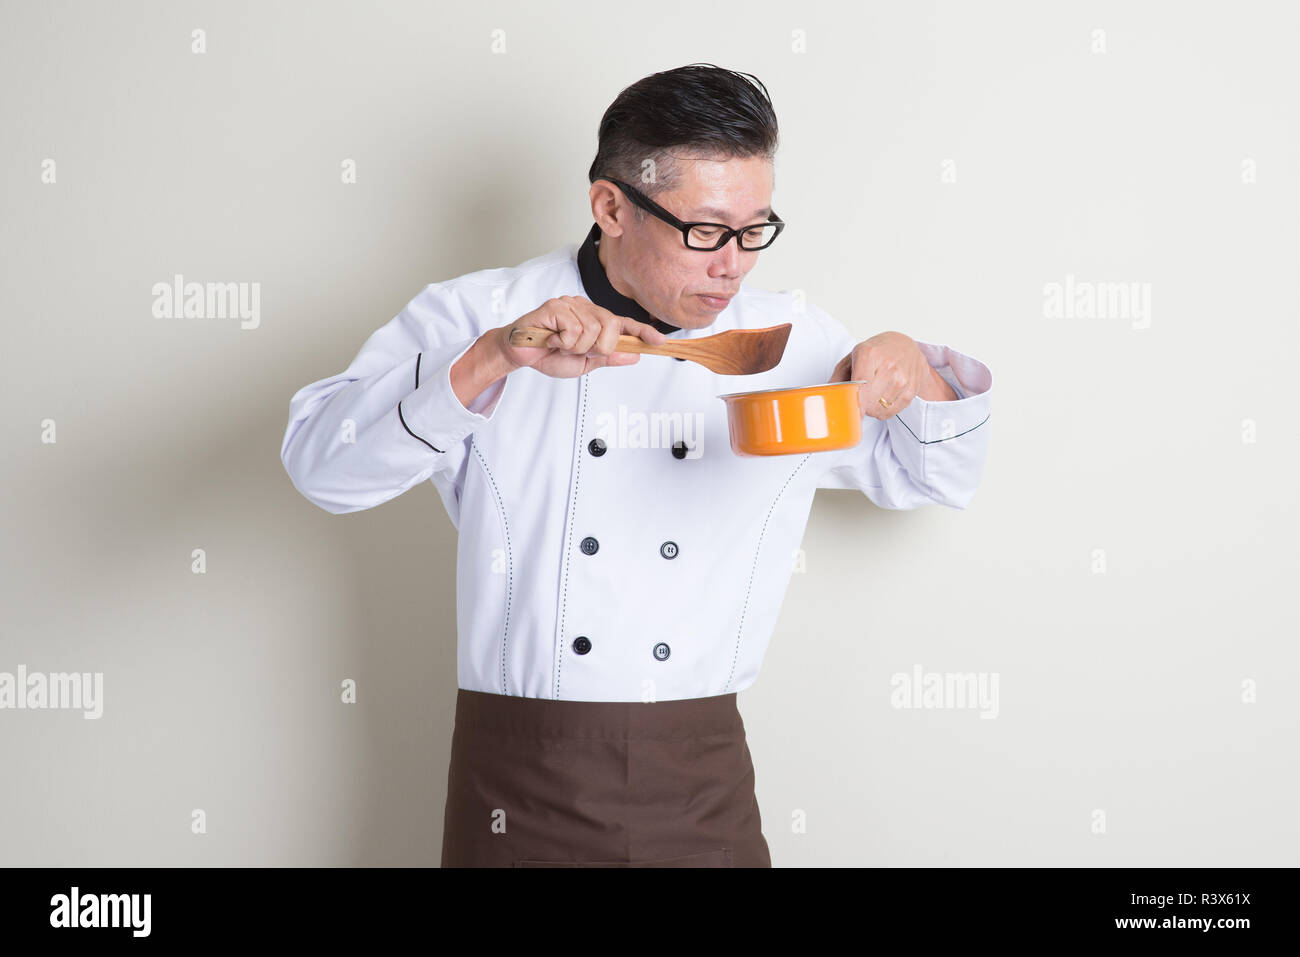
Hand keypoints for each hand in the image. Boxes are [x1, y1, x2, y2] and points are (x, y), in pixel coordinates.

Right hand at [494, 295, 669, 378]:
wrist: (520, 354)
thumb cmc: (549, 355)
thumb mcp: (585, 362)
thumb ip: (608, 357)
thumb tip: (634, 355)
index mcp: (594, 320)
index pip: (622, 323)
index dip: (642, 332)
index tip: (660, 341)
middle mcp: (585, 308)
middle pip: (611, 327)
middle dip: (597, 347)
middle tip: (576, 351)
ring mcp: (570, 304)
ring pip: (592, 330)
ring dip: (575, 347)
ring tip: (559, 345)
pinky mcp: (555, 307)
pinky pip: (573, 329)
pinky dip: (563, 342)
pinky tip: (551, 339)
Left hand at [829, 331, 933, 419]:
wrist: (906, 346)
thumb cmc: (876, 352)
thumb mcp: (854, 357)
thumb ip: (838, 376)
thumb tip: (825, 397)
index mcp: (869, 354)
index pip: (859, 386)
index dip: (853, 403)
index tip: (849, 413)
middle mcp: (888, 365)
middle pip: (868, 401)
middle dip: (860, 404)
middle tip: (860, 396)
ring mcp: (902, 378)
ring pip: (878, 409)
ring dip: (871, 408)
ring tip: (872, 395)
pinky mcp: (911, 389)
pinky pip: (891, 412)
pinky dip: (883, 410)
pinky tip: (883, 398)